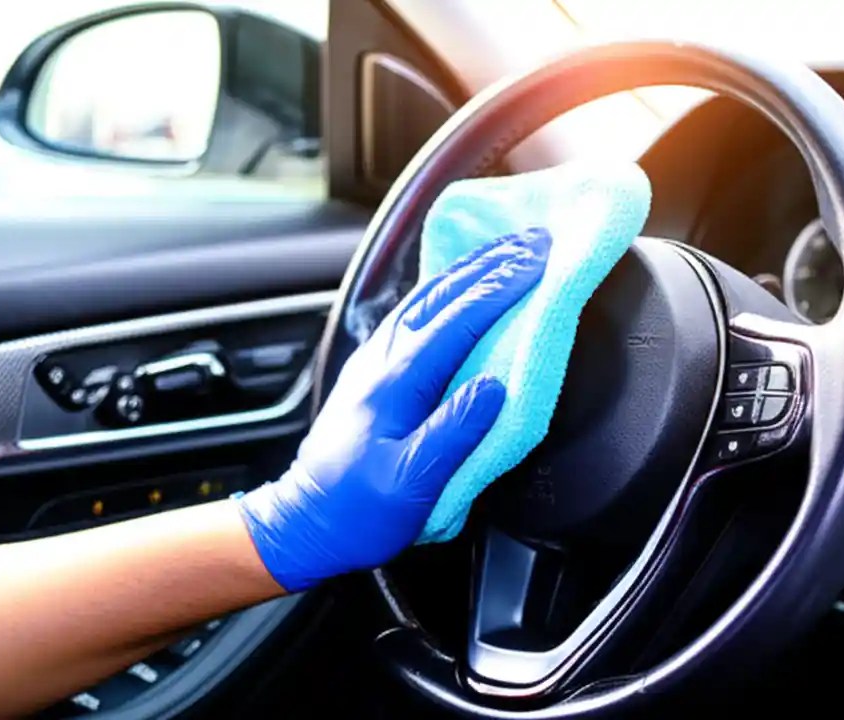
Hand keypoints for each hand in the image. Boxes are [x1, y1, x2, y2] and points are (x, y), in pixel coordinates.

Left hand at [238, 230, 549, 590]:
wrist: (305, 524)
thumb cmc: (359, 512)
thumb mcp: (412, 484)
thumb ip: (454, 433)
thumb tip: (494, 388)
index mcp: (397, 383)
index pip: (457, 319)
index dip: (501, 287)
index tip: (538, 261)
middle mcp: (383, 360)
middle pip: (442, 294)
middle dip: (491, 262)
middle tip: (534, 239)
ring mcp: (375, 362)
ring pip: (427, 298)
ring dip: (470, 269)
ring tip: (507, 250)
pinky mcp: (375, 372)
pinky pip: (416, 314)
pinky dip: (448, 290)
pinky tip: (460, 286)